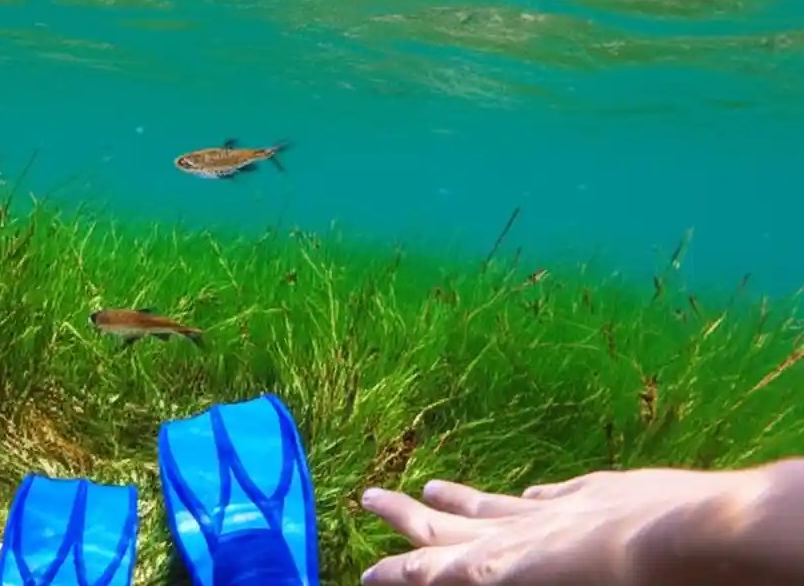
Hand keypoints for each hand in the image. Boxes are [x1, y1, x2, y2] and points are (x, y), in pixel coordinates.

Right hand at [360, 466, 760, 585]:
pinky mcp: (595, 494)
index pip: (430, 570)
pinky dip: (532, 500)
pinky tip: (532, 493)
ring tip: (429, 485)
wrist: (695, 538)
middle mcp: (515, 537)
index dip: (396, 572)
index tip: (366, 569)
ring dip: (456, 498)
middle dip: (403, 515)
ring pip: (491, 502)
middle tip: (369, 496)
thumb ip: (516, 576)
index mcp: (498, 571)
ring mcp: (554, 511)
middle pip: (445, 523)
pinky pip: (550, 497)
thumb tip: (492, 568)